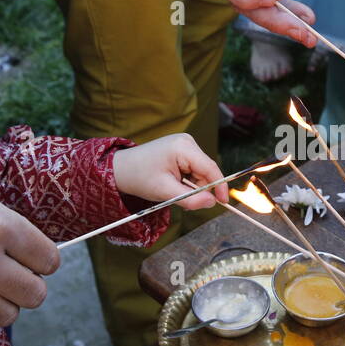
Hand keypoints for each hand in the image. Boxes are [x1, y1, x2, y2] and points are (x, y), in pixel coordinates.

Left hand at [111, 134, 227, 210]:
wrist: (122, 169)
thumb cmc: (140, 177)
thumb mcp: (165, 192)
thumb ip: (190, 199)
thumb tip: (212, 203)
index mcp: (183, 147)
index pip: (210, 168)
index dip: (220, 186)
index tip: (223, 203)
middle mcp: (187, 141)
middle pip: (206, 170)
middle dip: (200, 188)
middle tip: (182, 199)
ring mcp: (185, 144)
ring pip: (201, 171)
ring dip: (193, 185)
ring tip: (173, 190)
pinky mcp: (182, 149)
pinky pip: (194, 168)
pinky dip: (188, 180)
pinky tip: (174, 183)